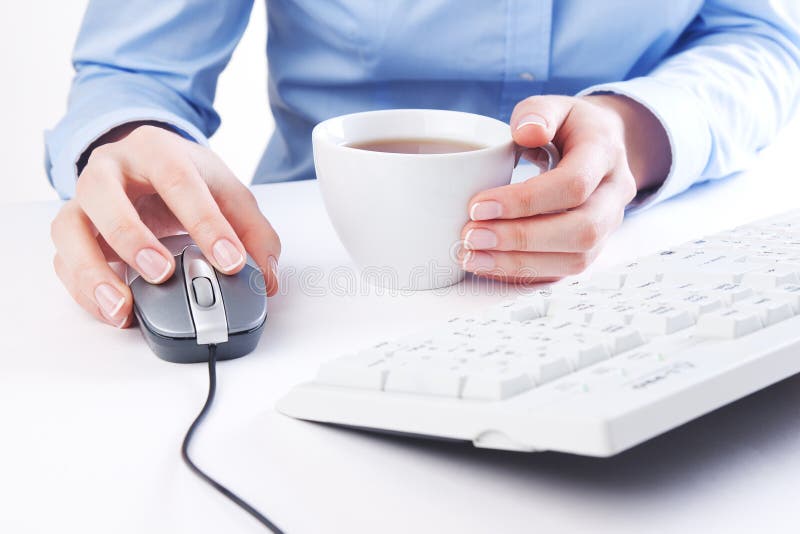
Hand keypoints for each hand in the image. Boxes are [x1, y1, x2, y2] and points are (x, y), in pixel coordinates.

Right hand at [51, 124, 280, 327]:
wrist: (146, 163)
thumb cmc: (185, 177)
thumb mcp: (228, 194)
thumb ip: (254, 233)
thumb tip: (265, 278)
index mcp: (156, 150)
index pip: (178, 178)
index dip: (205, 222)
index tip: (230, 261)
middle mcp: (111, 169)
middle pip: (104, 194)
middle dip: (131, 237)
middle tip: (162, 273)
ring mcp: (84, 199)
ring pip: (69, 229)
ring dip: (92, 271)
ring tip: (122, 307)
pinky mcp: (73, 232)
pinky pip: (63, 261)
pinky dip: (83, 290)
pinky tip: (112, 311)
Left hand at [460, 94, 669, 281]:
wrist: (603, 147)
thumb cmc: (571, 127)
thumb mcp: (556, 106)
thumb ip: (537, 112)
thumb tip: (526, 131)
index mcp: (605, 153)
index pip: (573, 184)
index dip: (525, 200)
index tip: (478, 205)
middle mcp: (614, 195)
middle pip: (580, 230)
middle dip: (520, 238)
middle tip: (471, 236)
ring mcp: (608, 226)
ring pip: (576, 259)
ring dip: (519, 263)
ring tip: (471, 255)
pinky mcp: (592, 248)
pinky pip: (563, 272)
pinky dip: (523, 273)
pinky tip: (487, 265)